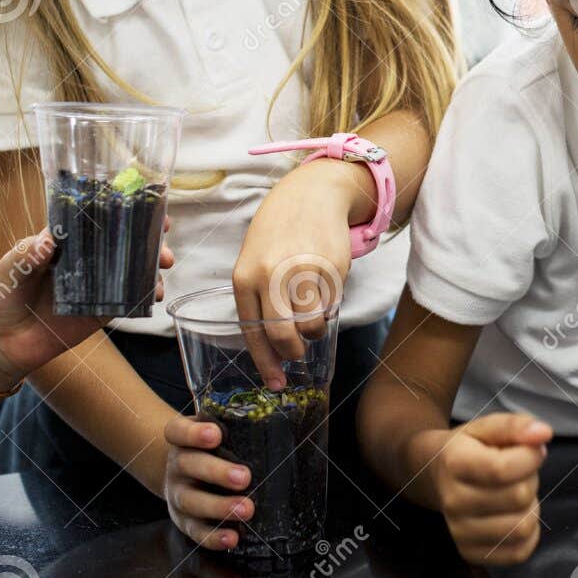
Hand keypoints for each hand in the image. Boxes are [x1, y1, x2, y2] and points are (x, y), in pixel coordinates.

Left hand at [0, 223, 174, 392]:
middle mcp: (85, 259)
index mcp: (65, 241)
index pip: (97, 217)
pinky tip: (155, 293)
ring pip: (131, 268)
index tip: (145, 202)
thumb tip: (47, 241)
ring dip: (151, 264)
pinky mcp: (100, 312)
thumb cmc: (0, 298)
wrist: (0, 344)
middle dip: (148, 237)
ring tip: (163, 266)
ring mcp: (96, 285)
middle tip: (161, 238)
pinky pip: (128, 300)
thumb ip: (27, 256)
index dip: (123, 207)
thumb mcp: (8, 271)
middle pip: (123, 241)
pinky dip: (145, 295)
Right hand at [163, 416, 251, 550]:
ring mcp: (177, 494)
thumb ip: (236, 425)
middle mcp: (177, 465)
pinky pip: (195, 531)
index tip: (216, 434)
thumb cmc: (210, 449)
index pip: (178, 432)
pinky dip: (214, 538)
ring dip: (219, 508)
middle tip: (244, 477)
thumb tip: (282, 408)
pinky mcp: (183, 520)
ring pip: (192, 502)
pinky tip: (233, 540)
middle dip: (216, 472)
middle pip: (189, 466)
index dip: (194, 434)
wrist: (179, 473)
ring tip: (246, 510)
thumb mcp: (213, 431)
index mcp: (182, 439)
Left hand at [231, 162, 356, 387]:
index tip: (276, 383)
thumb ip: (258, 297)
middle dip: (292, 353)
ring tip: (311, 314)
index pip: (253, 331)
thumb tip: (270, 345)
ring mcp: (304, 271)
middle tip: (296, 354)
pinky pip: (331, 306)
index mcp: (245, 276)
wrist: (310, 195)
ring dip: (313, 330)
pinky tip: (322, 289)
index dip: (266, 363)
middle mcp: (273, 275)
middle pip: (284, 335)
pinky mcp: (332, 267)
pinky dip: (328, 308)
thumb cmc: (277, 232)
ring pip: (312, 325)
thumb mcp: (253, 260)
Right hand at [432, 413, 550, 565]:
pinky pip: (519, 552)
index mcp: (455, 463)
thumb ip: (515, 426)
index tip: (532, 450)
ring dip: (529, 508)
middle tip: (518, 473)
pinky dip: (528, 534)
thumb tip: (543, 434)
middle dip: (529, 480)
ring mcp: (460, 532)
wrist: (437, 475)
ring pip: (522, 527)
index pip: (503, 469)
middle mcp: (453, 501)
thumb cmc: (469, 448)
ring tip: (515, 493)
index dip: (530, 457)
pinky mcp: (471, 554)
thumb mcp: (488, 427)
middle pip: (518, 498)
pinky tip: (515, 515)